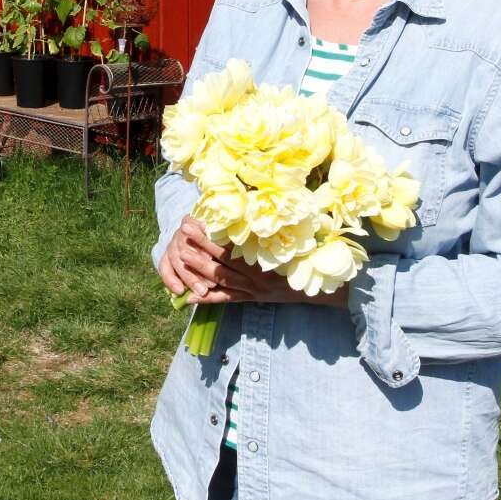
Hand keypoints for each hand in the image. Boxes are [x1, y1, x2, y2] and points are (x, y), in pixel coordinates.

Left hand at [159, 219, 348, 307]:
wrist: (320, 289)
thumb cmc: (308, 257)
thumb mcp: (295, 240)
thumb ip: (277, 225)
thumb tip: (266, 199)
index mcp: (265, 259)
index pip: (233, 247)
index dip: (213, 236)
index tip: (197, 220)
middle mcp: (255, 276)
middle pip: (222, 263)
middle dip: (200, 247)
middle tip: (183, 232)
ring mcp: (252, 289)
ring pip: (221, 280)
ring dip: (199, 270)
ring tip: (180, 257)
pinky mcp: (251, 299)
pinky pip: (226, 300)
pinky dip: (208, 299)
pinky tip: (188, 297)